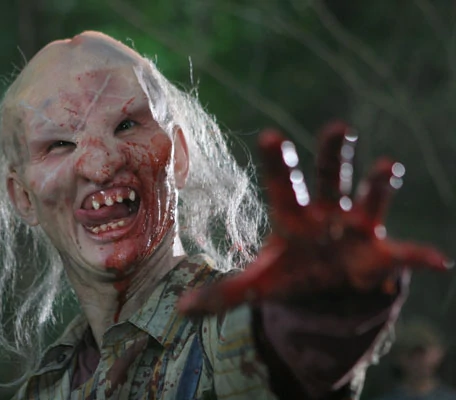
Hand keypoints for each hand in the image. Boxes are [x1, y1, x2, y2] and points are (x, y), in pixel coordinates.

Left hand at [178, 121, 452, 315]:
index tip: (271, 134)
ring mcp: (355, 227)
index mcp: (290, 214)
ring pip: (368, 199)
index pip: (281, 182)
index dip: (277, 161)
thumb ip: (223, 295)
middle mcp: (325, 211)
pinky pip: (403, 253)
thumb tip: (180, 309)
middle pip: (328, 176)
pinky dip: (419, 257)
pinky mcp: (379, 251)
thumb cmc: (289, 272)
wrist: (324, 286)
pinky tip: (440, 261)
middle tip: (338, 128)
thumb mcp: (257, 284)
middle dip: (333, 154)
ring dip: (378, 184)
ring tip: (388, 167)